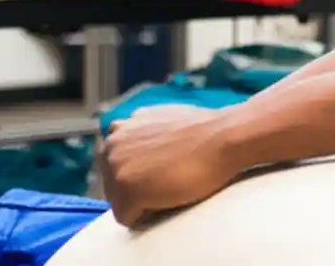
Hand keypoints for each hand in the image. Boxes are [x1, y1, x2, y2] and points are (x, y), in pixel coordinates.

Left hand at [100, 105, 241, 227]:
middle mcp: (112, 144)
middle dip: (137, 187)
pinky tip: (169, 197)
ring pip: (118, 202)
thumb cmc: (205, 130)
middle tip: (168, 179)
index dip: (140, 174)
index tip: (162, 172)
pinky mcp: (126, 190)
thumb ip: (143, 126)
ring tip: (169, 187)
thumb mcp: (164, 116)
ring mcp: (116, 167)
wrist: (223, 137)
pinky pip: (127, 218)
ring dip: (140, 200)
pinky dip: (146, 216)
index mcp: (120, 128)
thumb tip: (139, 132)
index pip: (117, 166)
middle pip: (113, 185)